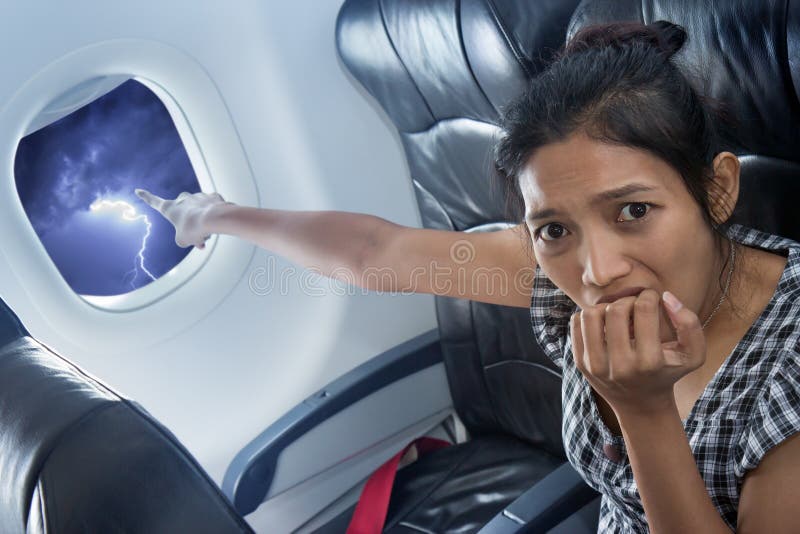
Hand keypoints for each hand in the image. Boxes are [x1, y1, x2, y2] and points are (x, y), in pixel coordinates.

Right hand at [134, 188, 229, 249]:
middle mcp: (183, 199)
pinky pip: (212, 209)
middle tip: (198, 237)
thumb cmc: (194, 228)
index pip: (154, 202)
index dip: (145, 197)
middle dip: (190, 226)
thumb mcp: (183, 240)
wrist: (213, 218)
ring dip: (203, 224)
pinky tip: (218, 223)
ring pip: (199, 213)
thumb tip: (198, 241)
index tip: (138, 190)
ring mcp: (198, 196)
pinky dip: (215, 217)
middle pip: (184, 215)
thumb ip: (186, 239)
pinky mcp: (212, 197)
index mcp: (170, 208)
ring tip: (208, 234)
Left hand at [570, 289, 705, 414]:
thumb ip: (689, 324)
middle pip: (616, 310)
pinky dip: (590, 316)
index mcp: (649, 362)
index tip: (651, 298)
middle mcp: (620, 366)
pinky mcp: (580, 363)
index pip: (643, 310)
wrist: (640, 405)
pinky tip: (604, 324)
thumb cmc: (667, 372)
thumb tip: (666, 296)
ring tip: (617, 314)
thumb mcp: (692, 354)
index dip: (649, 296)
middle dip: (627, 300)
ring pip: (591, 314)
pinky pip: (576, 324)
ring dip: (606, 307)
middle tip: (634, 305)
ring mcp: (596, 365)